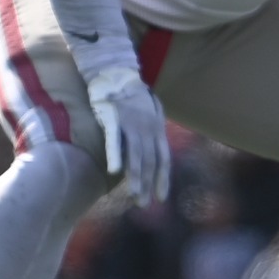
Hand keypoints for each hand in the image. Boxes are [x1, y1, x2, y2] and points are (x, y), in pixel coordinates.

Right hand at [85, 66, 170, 205]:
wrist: (117, 73)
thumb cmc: (131, 97)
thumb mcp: (149, 115)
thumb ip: (151, 133)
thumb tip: (154, 152)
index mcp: (157, 129)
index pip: (163, 159)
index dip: (162, 178)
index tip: (160, 198)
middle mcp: (149, 128)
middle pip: (150, 161)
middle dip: (148, 184)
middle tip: (144, 204)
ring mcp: (133, 124)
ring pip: (137, 155)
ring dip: (136, 178)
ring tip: (134, 195)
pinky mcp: (115, 119)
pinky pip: (115, 140)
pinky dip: (116, 156)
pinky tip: (116, 172)